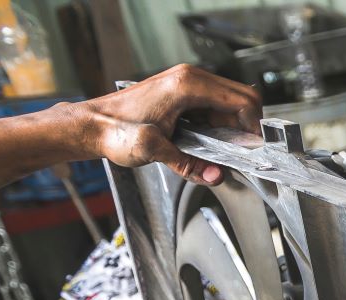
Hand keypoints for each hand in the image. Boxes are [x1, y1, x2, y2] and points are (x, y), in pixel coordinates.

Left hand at [73, 65, 261, 185]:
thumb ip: (189, 164)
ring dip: (233, 129)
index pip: (242, 99)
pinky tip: (208, 143)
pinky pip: (216, 108)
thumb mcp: (153, 151)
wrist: (91, 125)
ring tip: (220, 151)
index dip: (254, 126)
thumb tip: (217, 175)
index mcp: (187, 85)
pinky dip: (220, 126)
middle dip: (246, 127)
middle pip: (242, 98)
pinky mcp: (184, 94)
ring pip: (231, 104)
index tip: (253, 149)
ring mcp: (187, 84)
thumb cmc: (115, 131)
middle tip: (240, 153)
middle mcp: (190, 78)